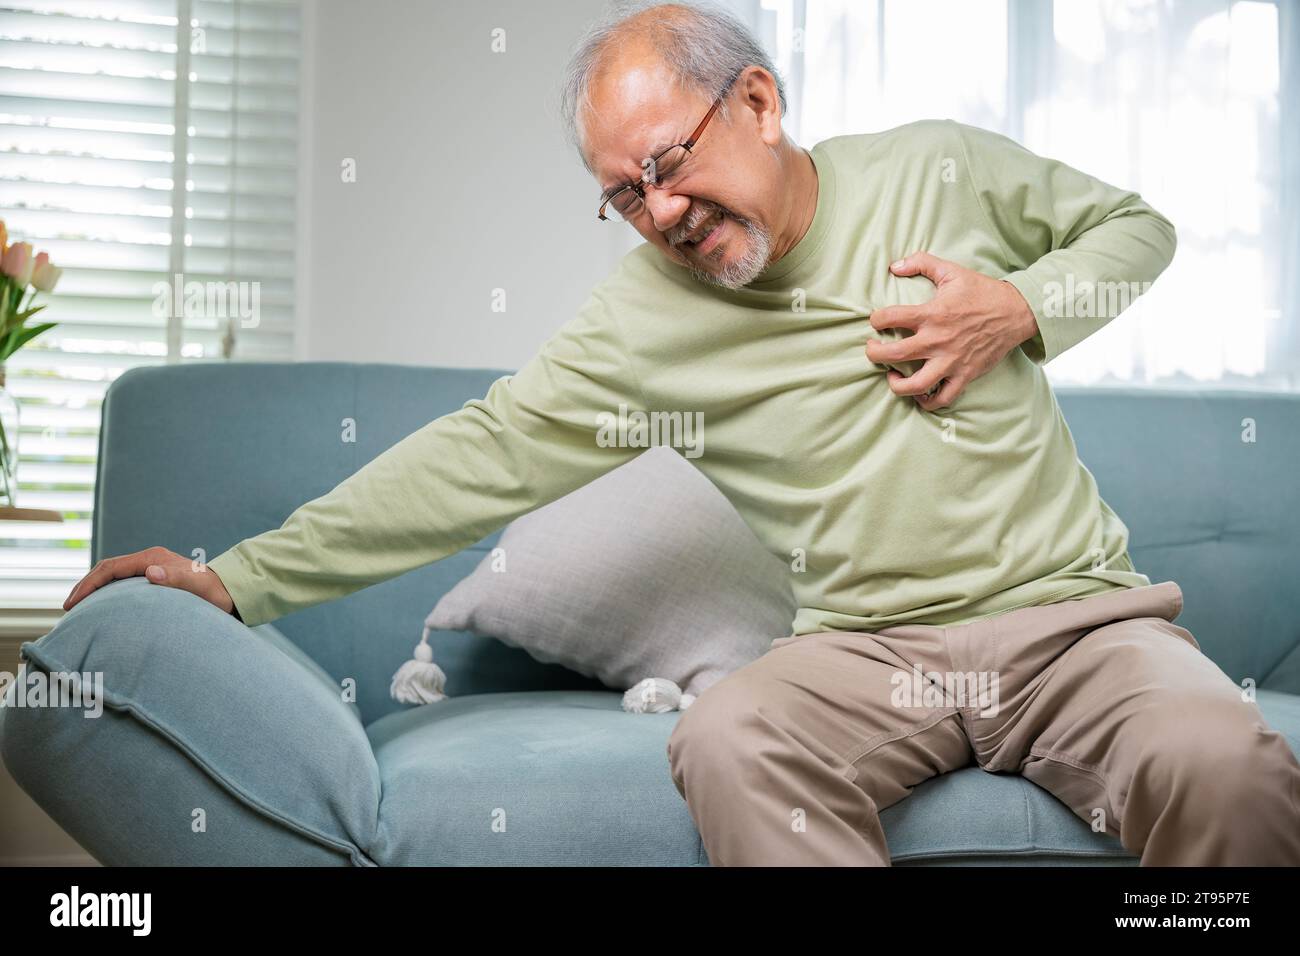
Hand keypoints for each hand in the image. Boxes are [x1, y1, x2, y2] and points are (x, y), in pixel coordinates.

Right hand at [63, 546, 236, 615]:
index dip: (88, 584)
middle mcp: (150, 560)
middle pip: (107, 569)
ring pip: (114, 576)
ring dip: (95, 590)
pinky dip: (108, 594)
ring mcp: (152, 568)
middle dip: (85, 586)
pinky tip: (103, 610)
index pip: (110, 567)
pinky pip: (124, 584)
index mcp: (152, 558)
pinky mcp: (156, 578)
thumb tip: (151, 573)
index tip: (72, 603)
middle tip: (68, 608)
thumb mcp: (197, 586)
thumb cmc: (215, 592)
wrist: (231, 592)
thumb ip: (176, 579)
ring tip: (79, 610)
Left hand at [865, 251, 1038, 409]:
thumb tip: (894, 266)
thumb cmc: (982, 291)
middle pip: (893, 355)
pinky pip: (942, 398)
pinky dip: (928, 401)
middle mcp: (938, 340)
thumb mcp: (951, 271)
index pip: (890, 318)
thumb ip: (921, 263)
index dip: (876, 319)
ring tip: (891, 376)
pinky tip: (919, 394)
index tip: (876, 321)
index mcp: (932, 314)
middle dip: (874, 354)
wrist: (1016, 312)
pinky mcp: (965, 375)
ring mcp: (951, 361)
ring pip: (915, 385)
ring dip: (896, 385)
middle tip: (872, 350)